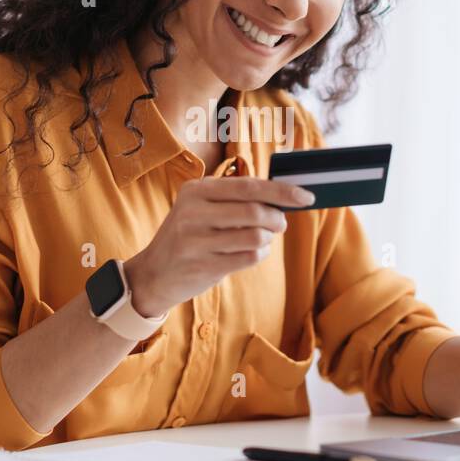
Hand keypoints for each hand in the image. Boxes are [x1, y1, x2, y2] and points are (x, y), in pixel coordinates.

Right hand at [123, 176, 314, 316]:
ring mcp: (195, 240)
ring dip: (267, 239)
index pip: (249, 186)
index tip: (306, 197)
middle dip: (277, 218)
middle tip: (280, 223)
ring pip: (254, 236)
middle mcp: (192, 212)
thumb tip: (284, 196)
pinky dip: (258, 254)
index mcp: (196, 190)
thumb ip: (235, 200)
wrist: (153, 274)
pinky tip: (252, 252)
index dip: (282, 191)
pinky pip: (248, 257)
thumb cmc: (188, 237)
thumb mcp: (201, 209)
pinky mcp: (202, 265)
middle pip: (255, 211)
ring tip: (261, 239)